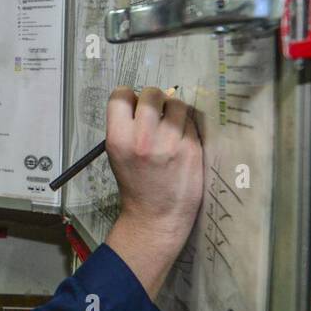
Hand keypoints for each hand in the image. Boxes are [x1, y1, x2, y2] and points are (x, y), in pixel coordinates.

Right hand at [103, 86, 204, 297]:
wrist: (155, 217)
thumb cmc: (136, 183)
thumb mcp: (118, 154)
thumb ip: (128, 126)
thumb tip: (147, 99)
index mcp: (118, 139)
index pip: (120, 95)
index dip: (130, 98)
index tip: (135, 108)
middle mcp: (142, 138)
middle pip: (151, 94)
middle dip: (156, 101)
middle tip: (157, 116)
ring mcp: (169, 143)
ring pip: (177, 104)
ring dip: (176, 111)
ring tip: (172, 129)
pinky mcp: (191, 149)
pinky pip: (192, 122)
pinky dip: (189, 127)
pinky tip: (183, 142)